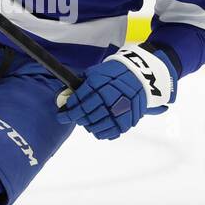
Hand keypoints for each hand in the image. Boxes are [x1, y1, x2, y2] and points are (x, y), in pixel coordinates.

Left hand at [57, 46, 176, 139]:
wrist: (141, 75)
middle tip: (71, 118)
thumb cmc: (115, 73)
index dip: (68, 110)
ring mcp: (118, 110)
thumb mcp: (97, 71)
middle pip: (85, 115)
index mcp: (98, 84)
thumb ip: (83, 82)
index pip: (78, 102)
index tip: (63, 114)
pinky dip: (101, 133)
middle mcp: (108, 97)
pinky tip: (97, 129)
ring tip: (85, 123)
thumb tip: (66, 94)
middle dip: (76, 118)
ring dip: (87, 126)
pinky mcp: (127, 120)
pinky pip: (110, 132)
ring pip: (96, 126)